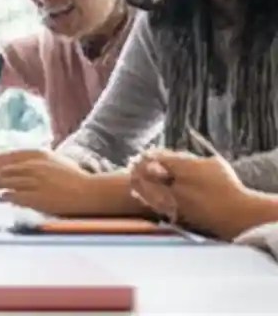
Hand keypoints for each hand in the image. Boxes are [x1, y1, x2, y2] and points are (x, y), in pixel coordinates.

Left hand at [0, 149, 103, 214]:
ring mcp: (36, 182)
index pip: (7, 155)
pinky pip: (16, 196)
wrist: (90, 192)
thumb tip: (9, 166)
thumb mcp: (51, 161)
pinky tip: (1, 196)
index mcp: (38, 154)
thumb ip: (31, 162)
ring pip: (7, 181)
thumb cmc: (72, 178)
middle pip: (3, 167)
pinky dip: (6, 195)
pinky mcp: (39, 198)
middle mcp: (35, 166)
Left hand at [131, 150, 272, 239]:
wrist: (236, 213)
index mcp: (186, 168)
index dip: (150, 155)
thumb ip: (194, 157)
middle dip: (139, 167)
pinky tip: (137, 192)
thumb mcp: (214, 163)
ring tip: (131, 175)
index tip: (145, 153)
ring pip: (147, 189)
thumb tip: (180, 153)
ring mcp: (175, 199)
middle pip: (149, 173)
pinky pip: (152, 204)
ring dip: (137, 181)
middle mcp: (177, 183)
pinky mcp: (175, 213)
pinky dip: (143, 196)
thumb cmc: (228, 186)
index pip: (160, 158)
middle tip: (132, 162)